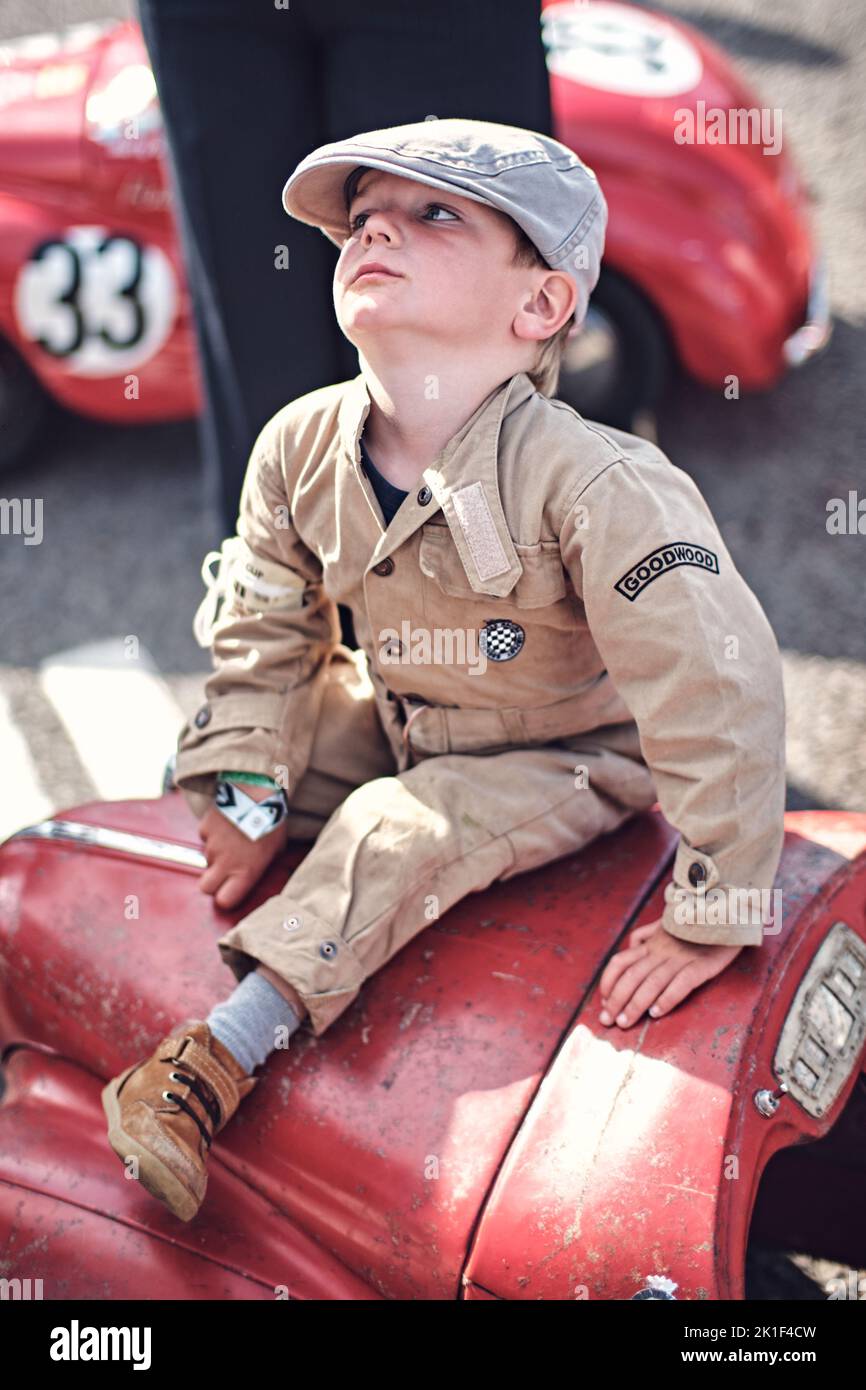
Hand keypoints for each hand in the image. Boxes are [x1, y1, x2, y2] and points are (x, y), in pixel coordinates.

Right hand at [198, 782, 289, 908]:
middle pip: (206, 887)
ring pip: (207, 860)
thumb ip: (263, 864)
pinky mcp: (204, 829)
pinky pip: (206, 838)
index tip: (231, 892)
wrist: (256, 792)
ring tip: (234, 838)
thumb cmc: (272, 822)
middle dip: (213, 882)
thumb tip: (259, 869)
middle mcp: (225, 863)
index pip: (225, 900)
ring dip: (217, 854)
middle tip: (225, 871)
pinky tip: (227, 824)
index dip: (226, 898)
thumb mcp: (277, 849)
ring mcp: (212, 846)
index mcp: (245, 872)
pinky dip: (213, 834)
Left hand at [598, 917, 741, 1028]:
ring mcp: (682, 958)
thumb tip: (629, 947)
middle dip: (616, 1000)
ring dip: (635, 1004)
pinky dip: (667, 998)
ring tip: (625, 1022)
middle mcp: (662, 951)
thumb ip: (646, 935)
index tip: (604, 1000)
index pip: (620, 961)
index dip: (608, 981)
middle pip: (632, 976)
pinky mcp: (702, 966)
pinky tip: (656, 1013)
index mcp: (652, 943)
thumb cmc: (695, 924)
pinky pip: (681, 983)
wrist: (728, 914)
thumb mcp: (665, 924)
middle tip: (607, 1020)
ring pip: (652, 982)